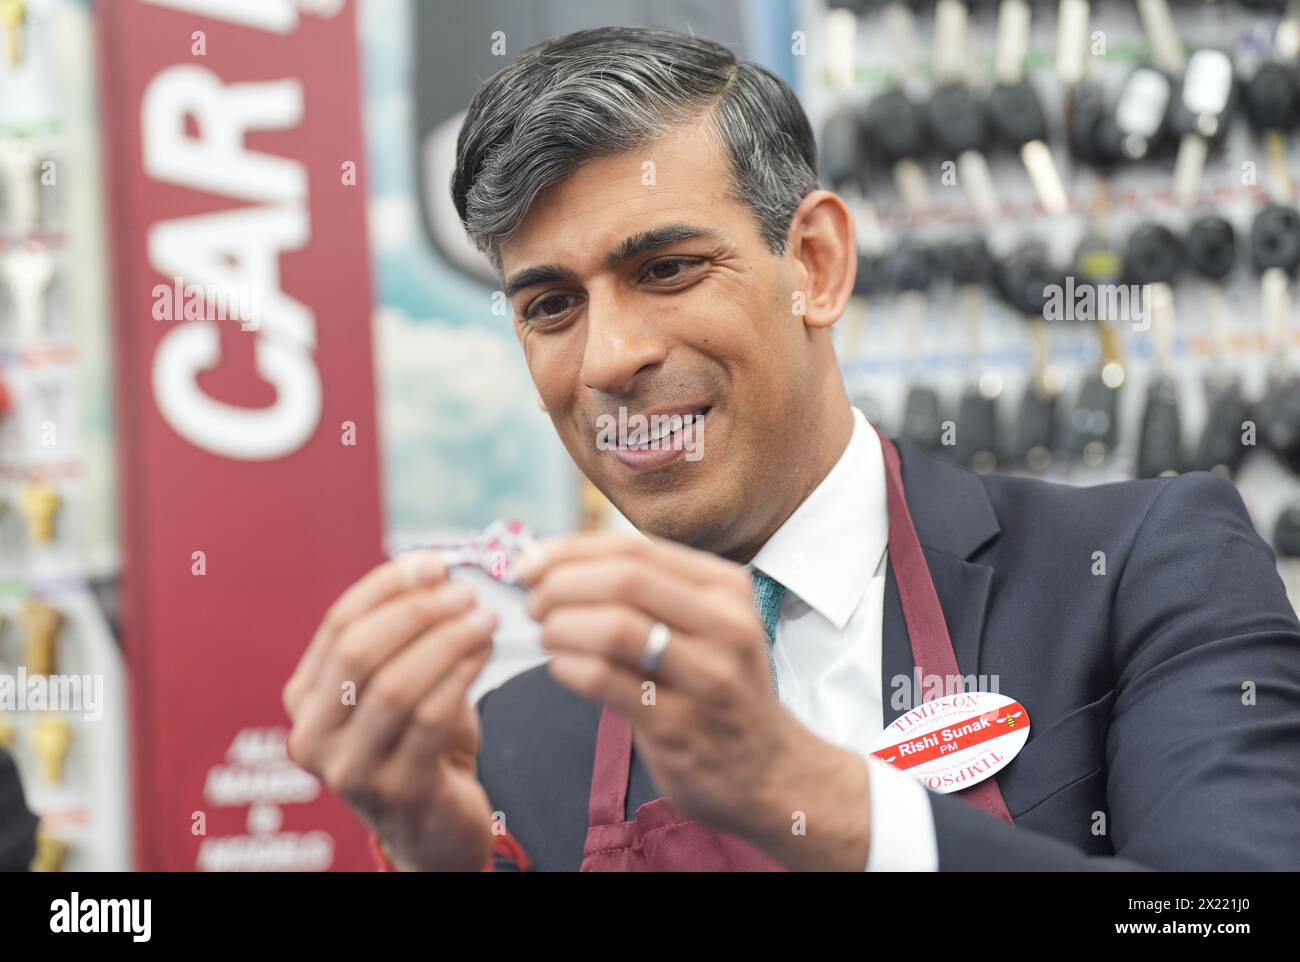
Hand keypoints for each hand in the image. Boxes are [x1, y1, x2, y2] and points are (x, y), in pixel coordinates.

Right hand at [283, 551, 497, 870]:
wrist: (437, 827)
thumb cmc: (421, 745)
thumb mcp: (402, 685)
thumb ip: (407, 635)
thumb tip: (432, 569)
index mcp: (304, 700)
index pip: (339, 625)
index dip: (387, 587)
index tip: (433, 562)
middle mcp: (313, 737)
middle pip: (360, 652)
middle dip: (418, 611)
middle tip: (466, 592)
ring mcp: (351, 770)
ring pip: (396, 685)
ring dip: (447, 640)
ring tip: (484, 618)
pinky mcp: (398, 791)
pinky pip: (430, 717)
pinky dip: (462, 674)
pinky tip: (485, 652)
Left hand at [517, 533, 871, 869]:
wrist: (771, 772)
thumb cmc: (718, 688)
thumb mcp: (707, 624)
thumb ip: (648, 590)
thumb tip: (553, 562)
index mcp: (726, 588)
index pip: (634, 549)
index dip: (570, 550)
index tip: (528, 563)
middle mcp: (724, 626)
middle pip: (624, 579)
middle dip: (561, 585)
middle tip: (533, 604)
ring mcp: (706, 678)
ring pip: (614, 627)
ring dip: (560, 626)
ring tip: (547, 637)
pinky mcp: (679, 726)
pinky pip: (604, 681)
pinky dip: (567, 668)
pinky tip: (562, 669)